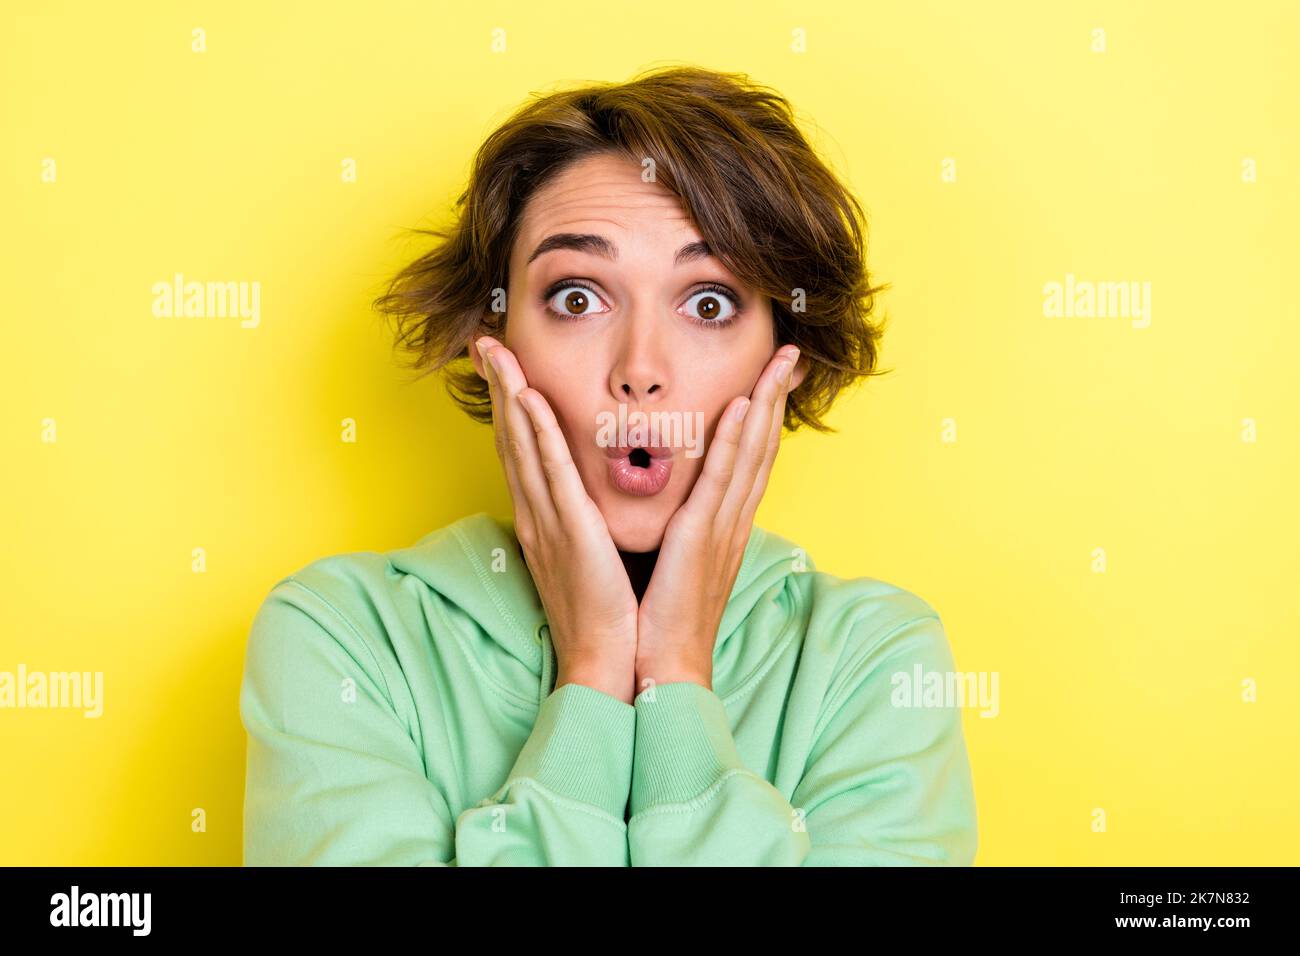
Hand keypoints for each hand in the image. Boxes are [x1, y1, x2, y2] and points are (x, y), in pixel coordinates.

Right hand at [473, 335, 638, 704]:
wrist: (609, 663)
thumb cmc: (610, 613)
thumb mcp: (592, 556)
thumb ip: (587, 521)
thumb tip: (594, 498)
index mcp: (546, 519)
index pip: (524, 450)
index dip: (512, 405)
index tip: (505, 366)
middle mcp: (538, 515)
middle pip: (513, 438)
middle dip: (499, 387)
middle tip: (486, 342)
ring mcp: (549, 522)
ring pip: (524, 446)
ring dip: (511, 395)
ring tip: (497, 353)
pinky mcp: (569, 533)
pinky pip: (551, 474)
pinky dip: (537, 435)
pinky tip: (529, 401)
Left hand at [635, 344, 802, 694]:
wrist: (661, 670)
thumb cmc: (659, 623)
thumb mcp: (673, 565)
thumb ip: (679, 532)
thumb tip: (674, 510)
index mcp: (722, 528)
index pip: (749, 460)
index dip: (763, 417)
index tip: (770, 379)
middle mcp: (730, 523)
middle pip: (760, 448)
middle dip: (775, 398)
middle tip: (789, 355)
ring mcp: (721, 529)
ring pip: (750, 454)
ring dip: (765, 404)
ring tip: (778, 363)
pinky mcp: (701, 539)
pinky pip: (722, 481)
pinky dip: (736, 441)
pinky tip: (744, 407)